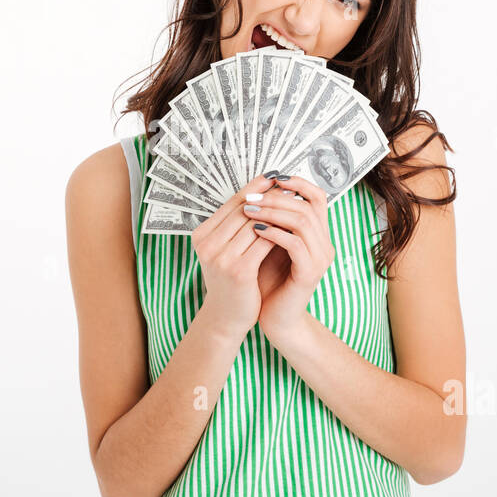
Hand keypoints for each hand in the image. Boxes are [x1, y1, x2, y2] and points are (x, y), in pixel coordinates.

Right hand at [190, 174, 278, 340]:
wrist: (226, 318)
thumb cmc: (230, 281)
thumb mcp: (225, 250)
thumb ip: (236, 226)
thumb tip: (260, 194)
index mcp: (201, 235)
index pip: (231, 203)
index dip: (254, 188)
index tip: (273, 177)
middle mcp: (207, 244)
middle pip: (243, 210)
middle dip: (268, 197)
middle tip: (289, 186)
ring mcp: (221, 258)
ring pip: (255, 224)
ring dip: (277, 213)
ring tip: (295, 204)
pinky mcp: (239, 271)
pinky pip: (264, 242)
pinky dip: (280, 232)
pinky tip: (293, 227)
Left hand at [240, 175, 334, 336]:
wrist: (274, 317)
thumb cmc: (268, 280)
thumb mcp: (269, 243)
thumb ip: (271, 220)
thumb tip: (255, 190)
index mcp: (318, 234)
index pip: (317, 196)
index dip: (296, 183)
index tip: (270, 178)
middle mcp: (324, 244)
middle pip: (308, 205)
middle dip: (277, 197)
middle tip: (250, 198)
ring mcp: (320, 259)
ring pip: (303, 222)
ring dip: (273, 212)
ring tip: (249, 212)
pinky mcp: (310, 273)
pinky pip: (296, 244)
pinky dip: (275, 233)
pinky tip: (256, 231)